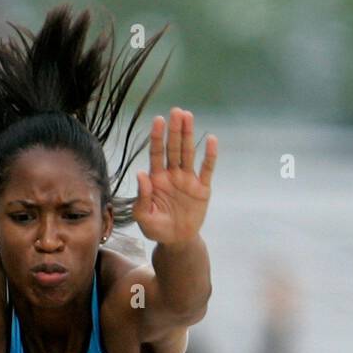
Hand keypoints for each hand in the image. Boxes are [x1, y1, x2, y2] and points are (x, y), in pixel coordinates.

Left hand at [133, 107, 216, 245]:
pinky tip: (211, 140)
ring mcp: (188, 179)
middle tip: (177, 112)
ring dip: (188, 135)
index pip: (156, 154)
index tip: (158, 120)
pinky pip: (207, 169)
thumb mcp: (144, 217)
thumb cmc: (157, 228)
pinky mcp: (202, 188)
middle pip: (173, 148)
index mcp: (157, 179)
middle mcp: (172, 174)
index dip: (158, 137)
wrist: (177, 241)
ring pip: (188, 153)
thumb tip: (141, 174)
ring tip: (188, 116)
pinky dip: (210, 155)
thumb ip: (142, 197)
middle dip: (175, 130)